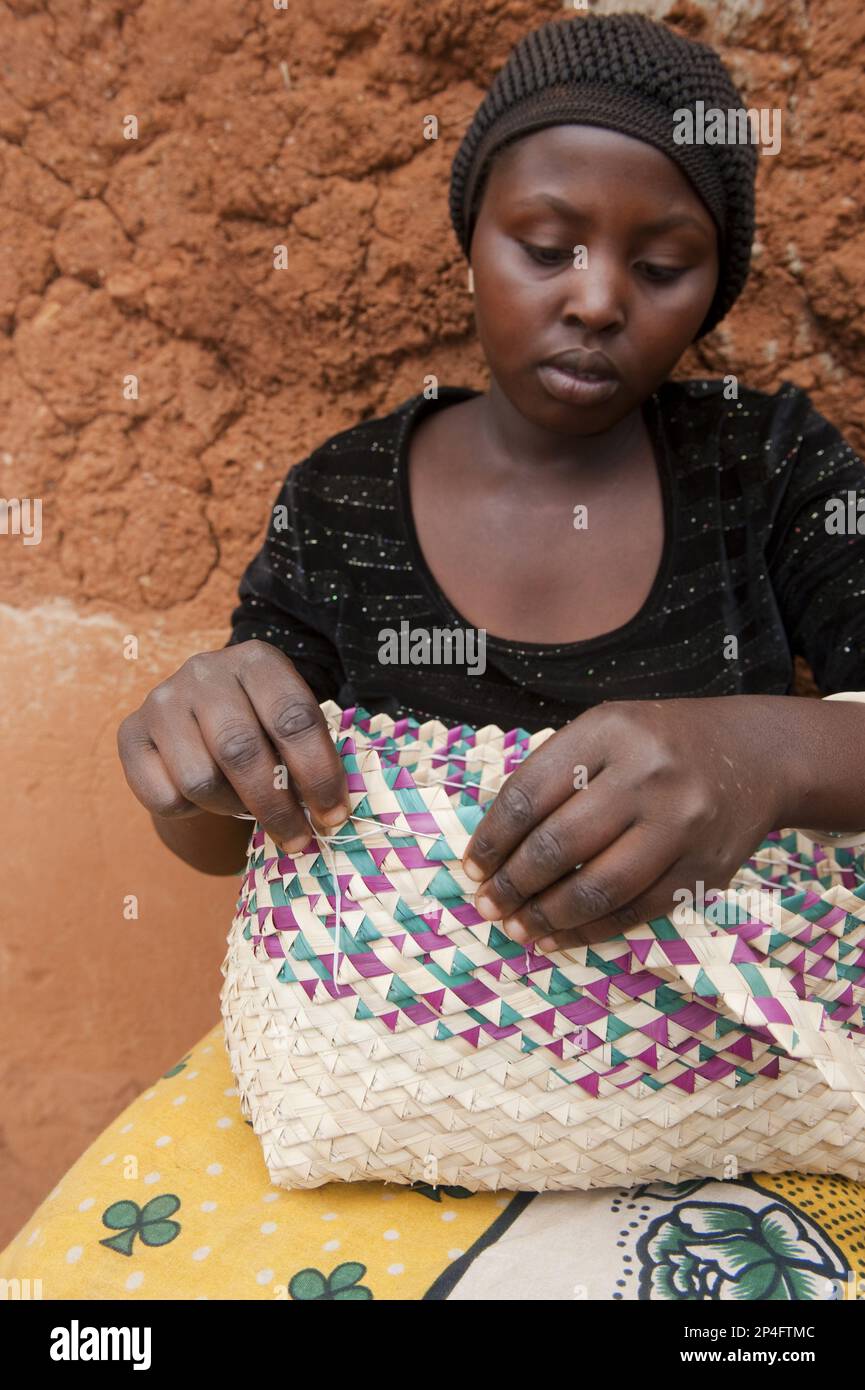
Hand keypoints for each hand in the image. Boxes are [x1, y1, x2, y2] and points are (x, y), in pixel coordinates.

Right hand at [117, 640, 349, 849]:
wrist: (197, 720)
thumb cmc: (258, 726)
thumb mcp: (287, 726)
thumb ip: (306, 755)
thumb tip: (328, 812)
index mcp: (257, 660)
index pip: (294, 718)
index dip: (318, 772)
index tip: (333, 814)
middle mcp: (205, 671)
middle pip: (242, 751)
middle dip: (276, 805)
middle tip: (298, 838)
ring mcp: (162, 700)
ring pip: (200, 779)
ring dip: (231, 806)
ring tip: (244, 805)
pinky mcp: (130, 732)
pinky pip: (164, 796)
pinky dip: (191, 811)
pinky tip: (203, 797)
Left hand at [461, 697, 787, 949]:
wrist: (754, 756)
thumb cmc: (656, 745)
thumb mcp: (605, 732)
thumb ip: (553, 774)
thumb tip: (494, 846)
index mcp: (609, 731)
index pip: (530, 793)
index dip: (493, 838)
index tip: (471, 866)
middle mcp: (648, 774)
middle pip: (559, 844)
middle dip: (511, 884)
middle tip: (486, 905)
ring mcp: (681, 824)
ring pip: (597, 887)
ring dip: (545, 916)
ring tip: (515, 928)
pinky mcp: (703, 869)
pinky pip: (634, 910)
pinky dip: (589, 930)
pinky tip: (559, 936)